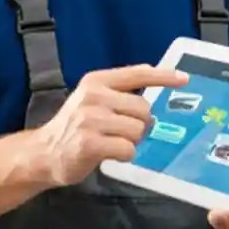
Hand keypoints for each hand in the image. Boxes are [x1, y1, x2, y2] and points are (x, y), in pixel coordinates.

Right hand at [31, 64, 187, 186]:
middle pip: (143, 108)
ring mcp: (90, 119)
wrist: (44, 152)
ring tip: (112, 143)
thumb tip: (154, 87)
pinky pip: (127, 148)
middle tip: (124, 132)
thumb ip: (119, 92)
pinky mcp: (89, 143)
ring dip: (132, 141)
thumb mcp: (92, 100)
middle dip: (141, 124)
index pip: (137, 74)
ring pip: (137, 130)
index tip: (184, 78)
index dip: (163, 76)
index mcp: (96, 81)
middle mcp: (93, 96)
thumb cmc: (74, 127)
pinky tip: (109, 154)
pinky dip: (124, 155)